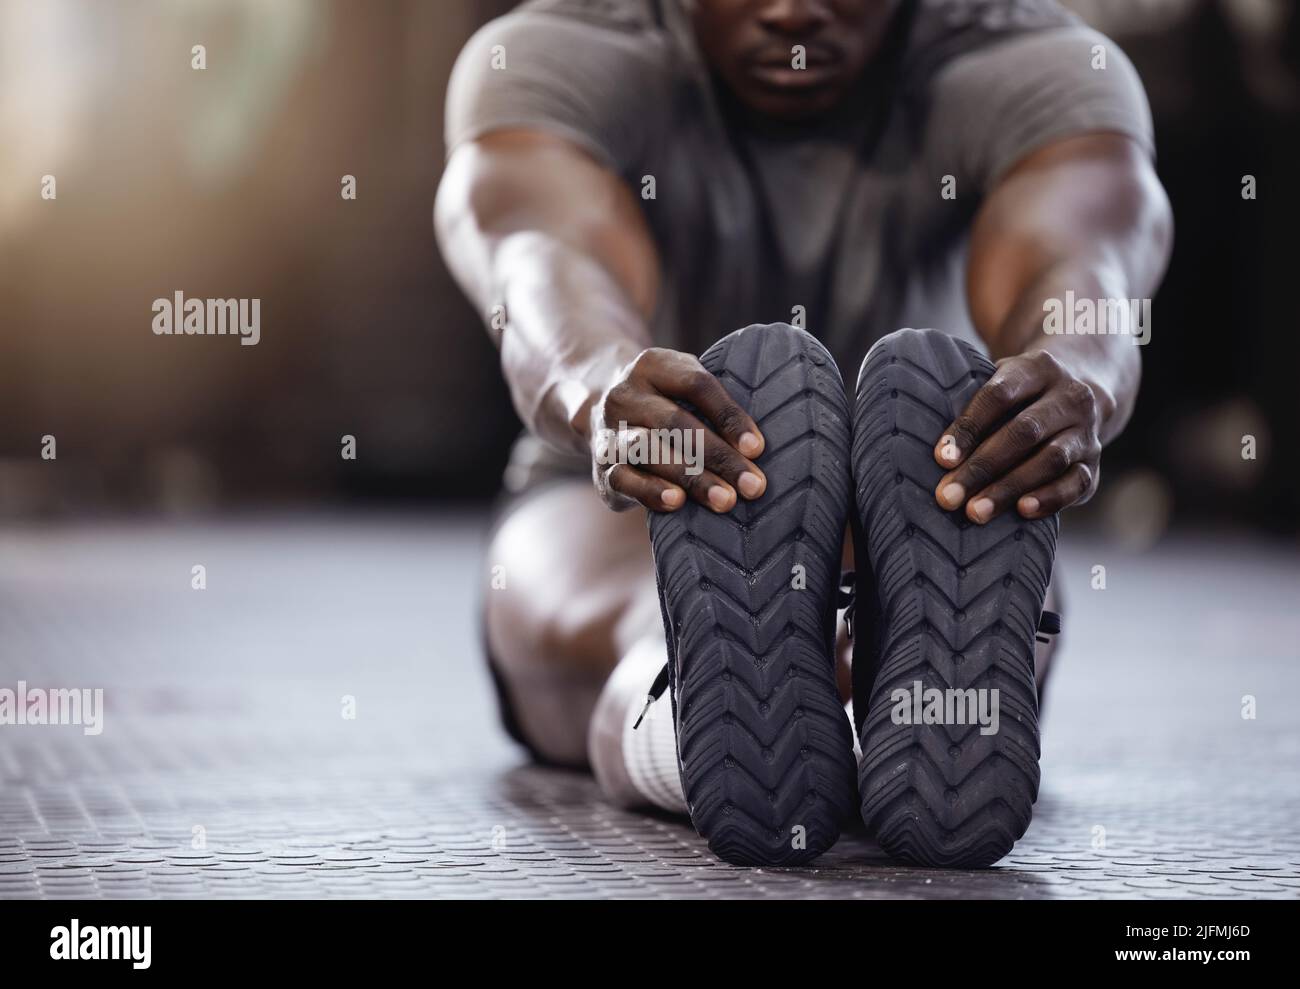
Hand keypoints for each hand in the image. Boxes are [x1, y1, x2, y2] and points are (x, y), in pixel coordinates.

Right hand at [589, 348, 766, 512]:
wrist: (597, 407)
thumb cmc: (664, 400)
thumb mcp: (683, 383)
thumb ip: (713, 404)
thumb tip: (755, 448)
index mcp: (653, 365)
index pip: (696, 386)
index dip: (729, 417)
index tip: (757, 449)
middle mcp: (625, 395)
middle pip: (676, 422)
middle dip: (719, 457)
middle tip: (753, 485)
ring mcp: (609, 430)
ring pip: (649, 451)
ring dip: (691, 477)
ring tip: (725, 500)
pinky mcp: (600, 467)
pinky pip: (623, 479)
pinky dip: (650, 491)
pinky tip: (677, 502)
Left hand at [933, 350, 1103, 522]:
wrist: (1081, 389)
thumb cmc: (1020, 394)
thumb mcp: (1002, 381)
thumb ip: (975, 407)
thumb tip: (939, 454)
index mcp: (1038, 368)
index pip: (1000, 396)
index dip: (969, 428)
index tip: (941, 459)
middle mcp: (1069, 397)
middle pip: (1024, 432)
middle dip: (982, 467)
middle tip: (948, 496)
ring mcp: (1086, 430)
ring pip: (1051, 460)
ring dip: (1010, 488)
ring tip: (976, 512)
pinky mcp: (1094, 462)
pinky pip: (1078, 482)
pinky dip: (1051, 498)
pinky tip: (1022, 511)